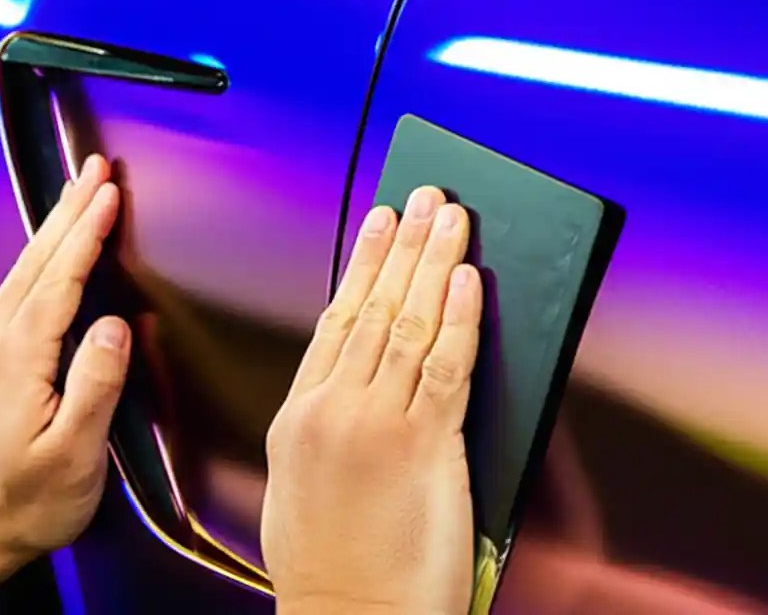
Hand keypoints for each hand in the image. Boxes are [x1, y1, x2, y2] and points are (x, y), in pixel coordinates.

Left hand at [0, 154, 129, 565]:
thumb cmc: (30, 499)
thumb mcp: (73, 453)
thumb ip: (95, 387)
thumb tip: (114, 327)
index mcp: (20, 359)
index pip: (60, 279)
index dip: (87, 233)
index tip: (110, 193)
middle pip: (38, 260)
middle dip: (70, 210)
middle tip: (96, 167)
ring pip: (25, 269)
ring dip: (56, 226)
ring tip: (82, 193)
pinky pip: (19, 288)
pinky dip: (43, 257)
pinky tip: (55, 250)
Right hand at [262, 187, 482, 614]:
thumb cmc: (330, 569)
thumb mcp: (302, 487)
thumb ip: (325, 428)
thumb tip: (352, 390)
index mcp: (300, 416)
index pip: (337, 319)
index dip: (363, 264)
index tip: (379, 225)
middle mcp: (333, 409)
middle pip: (374, 308)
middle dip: (404, 246)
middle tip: (424, 199)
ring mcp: (376, 424)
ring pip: (409, 324)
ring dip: (435, 263)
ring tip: (450, 219)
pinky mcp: (423, 446)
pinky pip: (444, 366)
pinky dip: (458, 318)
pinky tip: (468, 281)